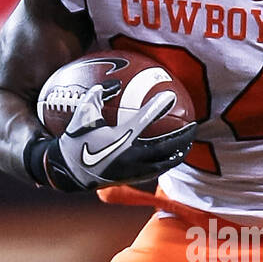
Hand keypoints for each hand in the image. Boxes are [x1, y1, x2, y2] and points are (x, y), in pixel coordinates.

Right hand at [43, 84, 195, 191]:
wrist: (68, 171)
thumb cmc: (76, 139)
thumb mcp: (83, 113)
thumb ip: (99, 94)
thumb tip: (115, 82)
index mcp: (117, 138)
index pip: (143, 120)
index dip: (157, 107)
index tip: (170, 96)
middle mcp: (129, 156)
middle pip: (164, 147)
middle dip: (181, 137)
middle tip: (194, 126)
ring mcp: (133, 170)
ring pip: (163, 163)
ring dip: (178, 152)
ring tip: (188, 143)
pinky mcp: (132, 179)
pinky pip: (156, 171)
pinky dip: (167, 162)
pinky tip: (172, 156)